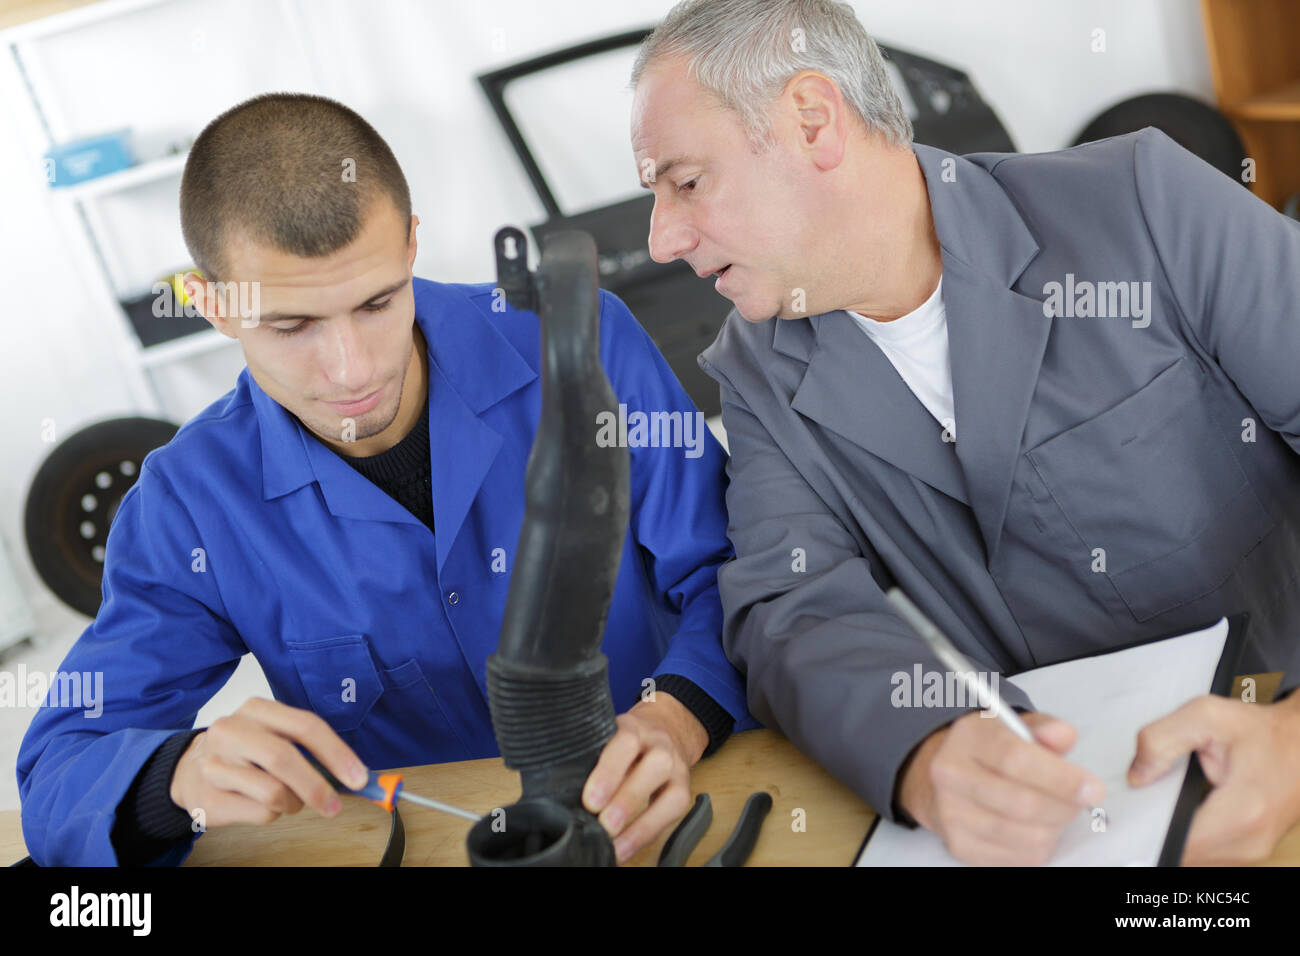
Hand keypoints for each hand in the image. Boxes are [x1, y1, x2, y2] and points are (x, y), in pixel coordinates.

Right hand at [170, 697, 369, 828]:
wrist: (188, 770)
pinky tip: (260, 803)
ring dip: (293, 803)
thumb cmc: (245, 752)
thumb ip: (309, 748)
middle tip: (334, 806)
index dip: (336, 753)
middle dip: (317, 786)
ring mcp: (216, 762)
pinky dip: (272, 814)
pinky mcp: (208, 795)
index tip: (359, 777)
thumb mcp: (273, 735)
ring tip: (288, 800)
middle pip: (285, 758)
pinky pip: (259, 812)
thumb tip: (354, 774)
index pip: (305, 726)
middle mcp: (233, 729)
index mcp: (258, 709)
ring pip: (273, 791)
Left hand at [581, 691, 707, 862]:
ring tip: (614, 840)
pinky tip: (626, 849)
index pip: (626, 740)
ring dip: (642, 820)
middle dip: (628, 797)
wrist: (663, 729)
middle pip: (656, 764)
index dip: (610, 771)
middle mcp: (660, 745)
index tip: (590, 800)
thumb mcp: (605, 737)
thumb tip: (557, 789)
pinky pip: (676, 812)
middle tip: (603, 822)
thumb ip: (587, 757)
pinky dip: (650, 833)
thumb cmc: (622, 742)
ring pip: (673, 791)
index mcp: (633, 727)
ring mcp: (676, 768)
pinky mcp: (684, 790)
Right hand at [898, 710, 1104, 864]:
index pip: (1015, 759)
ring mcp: (951, 813)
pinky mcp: (958, 845)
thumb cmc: (988, 752)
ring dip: (1054, 827)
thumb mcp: (1014, 727)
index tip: (1091, 788)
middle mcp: (951, 774)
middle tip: (1080, 801)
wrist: (946, 780)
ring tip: (1056, 812)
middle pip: (1022, 803)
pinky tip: (1036, 827)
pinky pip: (1018, 858)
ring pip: (1025, 836)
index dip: (1061, 778)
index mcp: (967, 738)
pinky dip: (1039, 846)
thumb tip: (1063, 736)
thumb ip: (1043, 728)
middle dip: (1064, 807)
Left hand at [1128, 692, 1299, 863]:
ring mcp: (1251, 852)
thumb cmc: (1262, 732)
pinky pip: (1205, 855)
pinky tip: (1184, 813)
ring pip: (1191, 858)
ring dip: (1173, 834)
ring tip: (1169, 803)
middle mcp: (1250, 841)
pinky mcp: (1247, 852)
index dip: (1148, 829)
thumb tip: (1137, 775)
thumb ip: (1161, 740)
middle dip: (1157, 829)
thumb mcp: (1206, 716)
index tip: (1133, 812)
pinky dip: (1189, 837)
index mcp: (1243, 811)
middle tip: (1150, 800)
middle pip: (1181, 853)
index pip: (1178, 843)